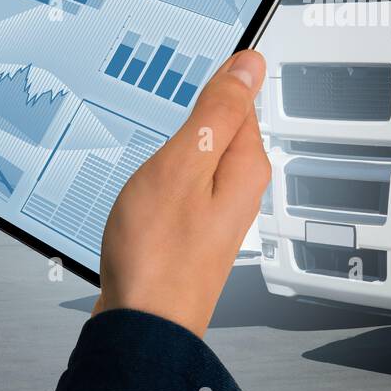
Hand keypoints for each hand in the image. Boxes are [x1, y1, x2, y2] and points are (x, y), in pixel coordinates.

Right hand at [95, 50, 268, 336]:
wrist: (141, 325)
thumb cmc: (159, 255)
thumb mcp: (184, 164)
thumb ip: (217, 111)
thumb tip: (250, 65)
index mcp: (245, 165)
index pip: (239, 97)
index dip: (209, 80)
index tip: (182, 72)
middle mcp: (237, 188)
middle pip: (219, 125)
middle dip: (190, 111)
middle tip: (156, 106)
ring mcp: (214, 210)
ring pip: (196, 154)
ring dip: (171, 143)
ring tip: (145, 142)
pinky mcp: (190, 228)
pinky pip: (180, 182)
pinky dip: (160, 172)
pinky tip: (140, 180)